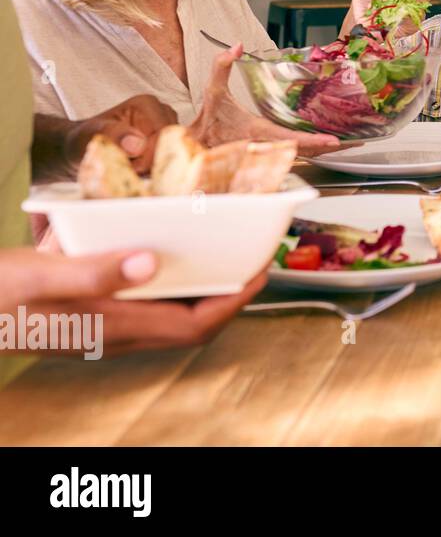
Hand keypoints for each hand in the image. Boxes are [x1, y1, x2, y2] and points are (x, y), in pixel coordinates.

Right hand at [0, 247, 265, 356]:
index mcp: (112, 326)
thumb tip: (149, 262)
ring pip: (165, 313)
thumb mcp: (38, 274)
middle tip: (246, 261)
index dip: (233, 302)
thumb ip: (93, 271)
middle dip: (223, 295)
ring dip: (194, 289)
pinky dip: (157, 281)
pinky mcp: (87, 316)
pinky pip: (138, 303)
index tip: (259, 273)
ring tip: (215, 256)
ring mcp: (101, 327)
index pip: (193, 326)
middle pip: (188, 321)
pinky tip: (150, 251)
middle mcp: (114, 332)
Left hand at [60, 96, 176, 174]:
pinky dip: (156, 169)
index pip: (164, 135)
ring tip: (130, 168)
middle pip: (173, 144)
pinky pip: (173, 159)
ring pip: (175, 153)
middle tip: (129, 169)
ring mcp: (167, 127)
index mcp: (147, 105)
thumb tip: (138, 145)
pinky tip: (138, 169)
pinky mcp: (168, 141)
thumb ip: (114, 136)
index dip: (150, 157)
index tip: (130, 168)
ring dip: (154, 167)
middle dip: (152, 162)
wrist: (79, 148)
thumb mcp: (91, 135)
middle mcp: (162, 113)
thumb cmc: (83, 139)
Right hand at [190, 44, 342, 155]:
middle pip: (306, 151)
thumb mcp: (213, 92)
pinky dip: (312, 152)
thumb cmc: (209, 121)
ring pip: (303, 156)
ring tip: (349, 145)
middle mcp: (267, 147)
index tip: (333, 141)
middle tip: (355, 143)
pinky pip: (296, 156)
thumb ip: (222, 66)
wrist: (198, 146)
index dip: (313, 141)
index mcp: (258, 131)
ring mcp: (270, 154)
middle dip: (329, 148)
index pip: (291, 139)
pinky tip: (327, 147)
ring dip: (324, 152)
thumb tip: (237, 45)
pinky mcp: (270, 156)